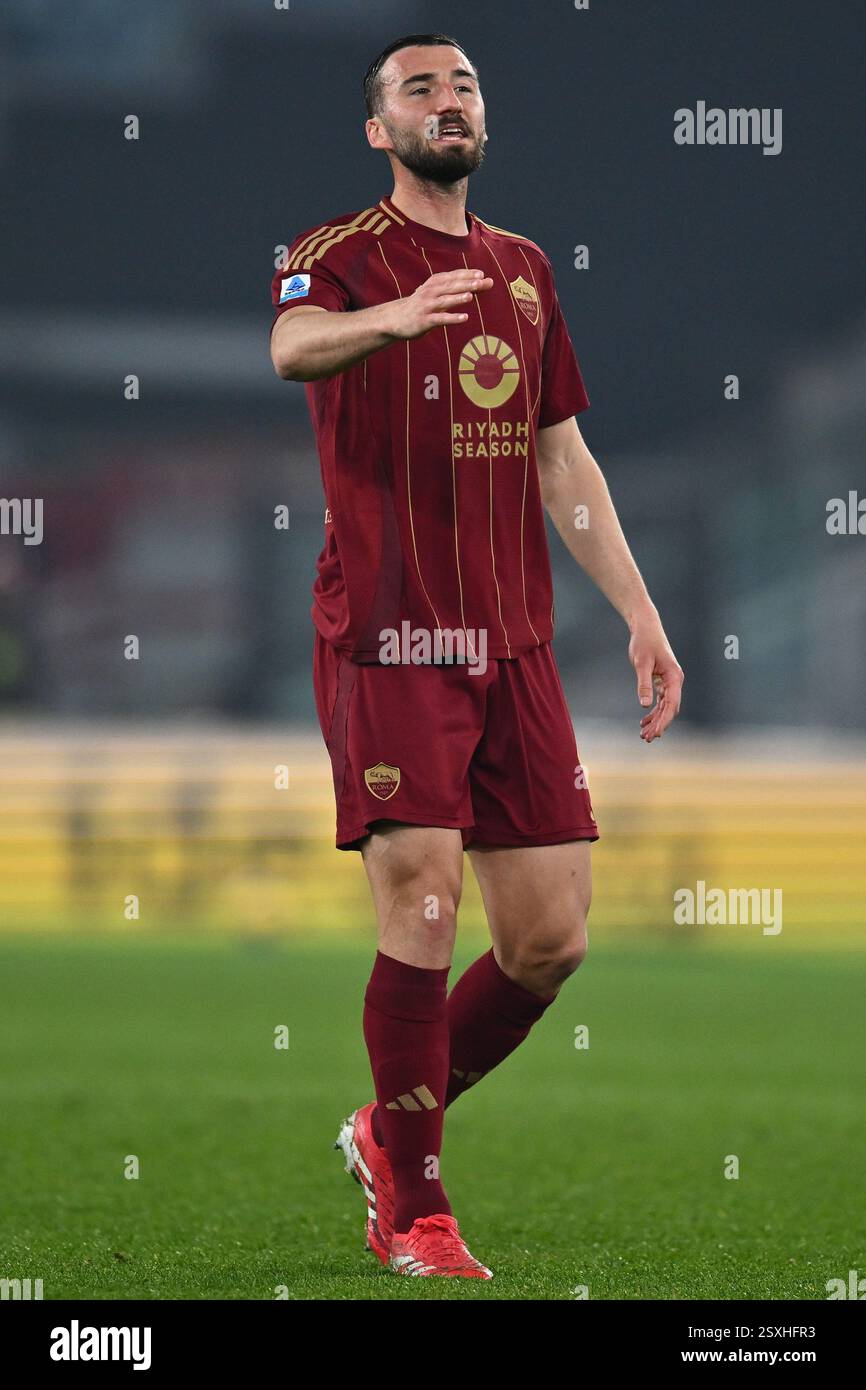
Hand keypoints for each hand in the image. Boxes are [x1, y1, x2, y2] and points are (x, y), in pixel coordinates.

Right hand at [383, 269, 492, 340]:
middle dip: (466, 283)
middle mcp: (430, 292)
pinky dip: (452, 318)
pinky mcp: (425, 321)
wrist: (396, 318)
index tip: (482, 274)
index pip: (453, 276)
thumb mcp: (437, 294)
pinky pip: (440, 319)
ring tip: (471, 295)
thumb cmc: (422, 305)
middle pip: (451, 286)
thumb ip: (457, 290)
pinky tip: (464, 317)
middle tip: (482, 281)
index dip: (467, 275)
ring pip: (445, 300)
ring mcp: (427, 306)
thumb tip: (482, 284)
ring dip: (458, 298)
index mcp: (434, 283)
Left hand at [628, 615, 683, 741]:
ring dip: (656, 721)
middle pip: (670, 709)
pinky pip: (660, 701)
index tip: (655, 733)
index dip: (664, 720)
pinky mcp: (662, 681)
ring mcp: (669, 682)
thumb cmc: (644, 643)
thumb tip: (645, 705)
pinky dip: (653, 712)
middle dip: (659, 724)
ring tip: (644, 735)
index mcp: (674, 677)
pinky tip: (644, 721)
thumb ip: (644, 684)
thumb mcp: (641, 663)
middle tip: (646, 738)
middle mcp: (675, 681)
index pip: (671, 704)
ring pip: (665, 707)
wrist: (646, 628)